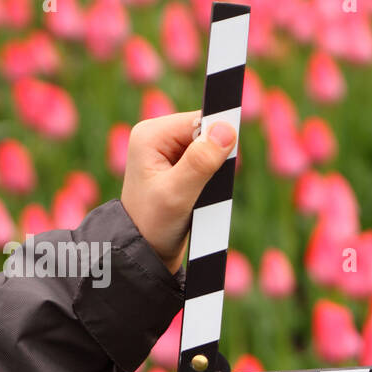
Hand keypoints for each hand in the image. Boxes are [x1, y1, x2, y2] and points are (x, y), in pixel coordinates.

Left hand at [119, 111, 237, 272]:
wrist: (145, 250)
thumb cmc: (154, 224)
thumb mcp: (178, 194)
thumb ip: (201, 161)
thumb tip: (227, 128)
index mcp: (151, 135)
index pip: (200, 121)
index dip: (218, 140)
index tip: (221, 165)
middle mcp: (157, 137)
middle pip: (205, 132)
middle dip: (214, 158)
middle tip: (203, 187)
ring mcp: (166, 150)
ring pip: (208, 147)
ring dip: (213, 170)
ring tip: (198, 194)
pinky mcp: (176, 165)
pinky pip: (205, 161)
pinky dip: (210, 178)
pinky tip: (198, 195)